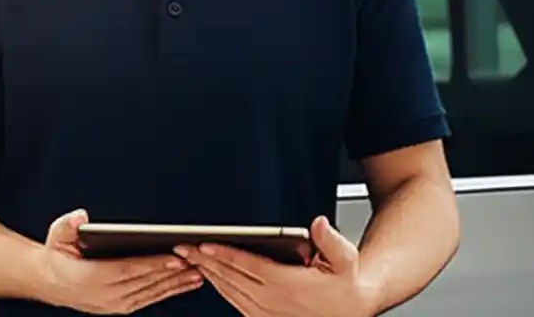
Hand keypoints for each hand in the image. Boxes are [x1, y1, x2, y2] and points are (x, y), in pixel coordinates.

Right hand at [34, 209, 203, 314]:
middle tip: (195, 261)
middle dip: (172, 273)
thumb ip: (68, 225)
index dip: (152, 265)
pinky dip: (167, 291)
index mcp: (90, 278)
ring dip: (175, 285)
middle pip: (144, 283)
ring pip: (150, 293)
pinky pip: (148, 299)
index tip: (174, 258)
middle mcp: (104, 295)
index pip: (127, 270)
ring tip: (198, 273)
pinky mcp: (120, 308)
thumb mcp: (57, 235)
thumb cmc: (57, 256)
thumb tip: (81, 217)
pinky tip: (182, 283)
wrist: (49, 282)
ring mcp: (113, 305)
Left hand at [175, 216, 376, 316]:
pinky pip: (235, 303)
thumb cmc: (344, 283)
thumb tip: (318, 224)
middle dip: (204, 261)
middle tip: (182, 247)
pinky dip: (219, 289)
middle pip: (231, 278)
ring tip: (187, 258)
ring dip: (207, 274)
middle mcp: (274, 300)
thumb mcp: (345, 258)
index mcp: (288, 284)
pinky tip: (208, 277)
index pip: (249, 266)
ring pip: (229, 291)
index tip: (204, 245)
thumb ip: (330, 240)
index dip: (224, 255)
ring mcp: (267, 312)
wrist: (351, 310)